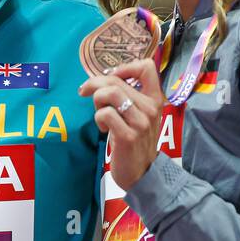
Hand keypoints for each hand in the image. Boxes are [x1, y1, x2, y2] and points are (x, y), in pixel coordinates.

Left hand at [78, 58, 166, 189]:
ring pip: (110, 93)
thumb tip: (101, 80)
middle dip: (95, 84)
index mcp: (155, 99)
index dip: (124, 67)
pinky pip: (105, 114)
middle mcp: (150, 108)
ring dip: (97, 100)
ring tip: (99, 113)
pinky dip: (98, 118)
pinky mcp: (128, 136)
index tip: (110, 77)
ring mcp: (140, 122)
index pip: (147, 67)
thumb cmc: (135, 142)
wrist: (142, 173)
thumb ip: (128, 97)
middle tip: (85, 93)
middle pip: (117, 81)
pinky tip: (104, 129)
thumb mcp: (138, 116)